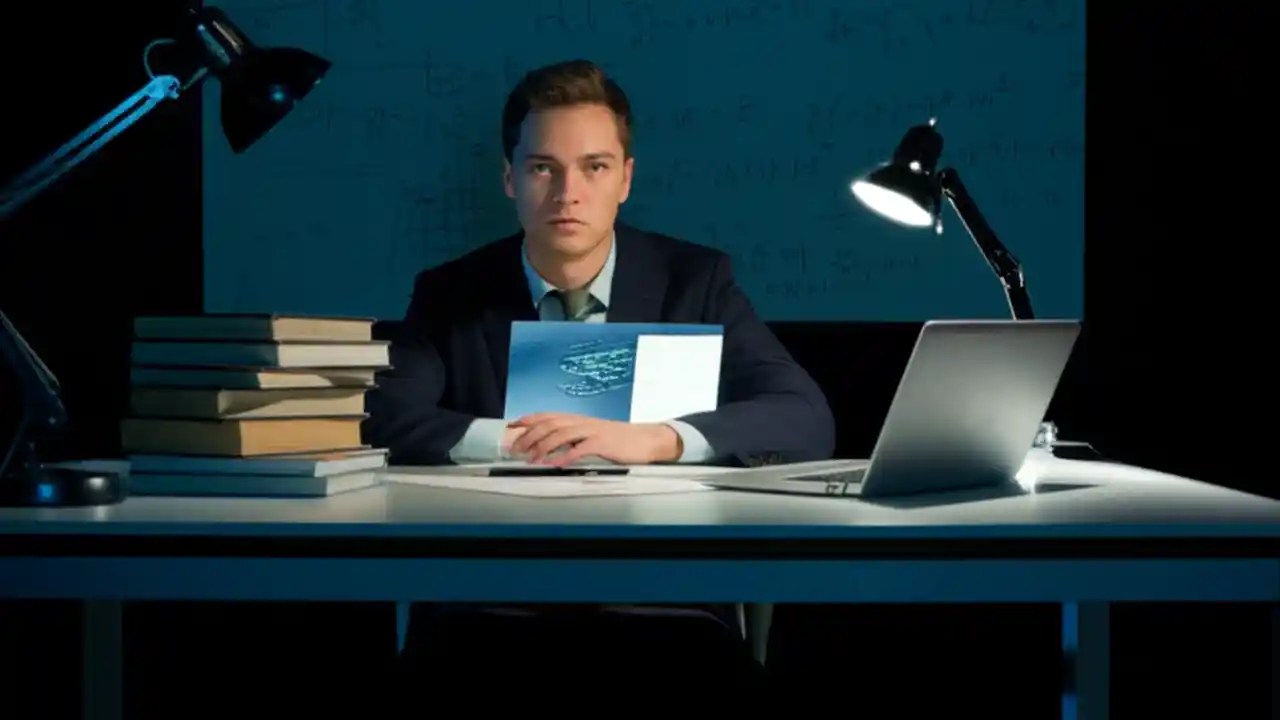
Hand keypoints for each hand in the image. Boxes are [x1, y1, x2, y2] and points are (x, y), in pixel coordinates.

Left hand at [506, 413, 682, 465]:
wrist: (645, 440)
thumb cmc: (618, 439)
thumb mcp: (593, 434)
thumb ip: (574, 437)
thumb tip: (551, 445)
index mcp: (579, 419)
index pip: (549, 415)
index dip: (529, 419)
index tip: (513, 425)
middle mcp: (583, 422)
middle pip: (551, 424)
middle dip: (531, 435)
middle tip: (518, 448)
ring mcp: (593, 431)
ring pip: (562, 434)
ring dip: (544, 446)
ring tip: (532, 458)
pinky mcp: (604, 443)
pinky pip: (582, 448)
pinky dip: (567, 455)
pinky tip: (557, 463)